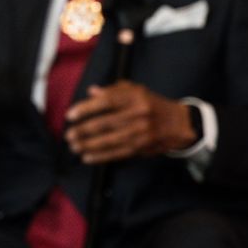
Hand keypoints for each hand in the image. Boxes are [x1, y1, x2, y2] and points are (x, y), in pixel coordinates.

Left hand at [64, 81, 197, 163]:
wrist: (178, 124)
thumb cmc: (150, 104)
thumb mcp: (135, 90)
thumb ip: (113, 90)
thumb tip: (91, 92)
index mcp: (135, 97)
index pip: (107, 102)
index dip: (87, 108)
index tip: (70, 115)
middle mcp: (138, 115)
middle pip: (106, 123)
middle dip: (83, 131)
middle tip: (69, 135)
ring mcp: (140, 133)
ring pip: (110, 141)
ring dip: (89, 145)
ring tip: (74, 146)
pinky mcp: (141, 148)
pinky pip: (118, 153)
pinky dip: (101, 157)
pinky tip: (87, 157)